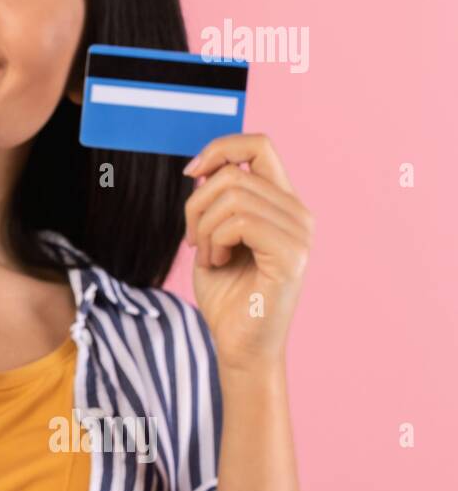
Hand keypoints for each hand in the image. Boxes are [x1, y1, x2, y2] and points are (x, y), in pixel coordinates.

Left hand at [182, 132, 313, 375]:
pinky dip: (215, 240)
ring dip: (203, 226)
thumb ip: (214, 201)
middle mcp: (299, 213)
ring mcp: (300, 233)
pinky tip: (217, 263)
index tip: (190, 174)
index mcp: (283, 203)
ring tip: (208, 255)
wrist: (240, 346)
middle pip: (235, 171)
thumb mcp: (213, 237)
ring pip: (233, 195)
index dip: (220, 148)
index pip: (259, 144)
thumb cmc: (227, 295)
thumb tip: (204, 169)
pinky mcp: (292, 255)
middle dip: (197, 203)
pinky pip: (239, 222)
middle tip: (193, 239)